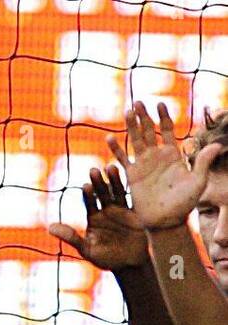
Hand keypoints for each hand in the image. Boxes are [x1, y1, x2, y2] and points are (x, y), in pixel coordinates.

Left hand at [47, 164, 147, 269]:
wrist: (130, 264)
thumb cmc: (106, 259)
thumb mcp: (87, 249)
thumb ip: (71, 237)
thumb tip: (49, 228)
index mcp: (93, 219)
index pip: (89, 203)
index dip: (88, 195)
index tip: (86, 186)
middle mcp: (106, 211)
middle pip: (101, 193)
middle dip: (98, 183)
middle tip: (94, 170)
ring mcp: (120, 210)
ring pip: (116, 191)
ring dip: (113, 180)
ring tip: (110, 167)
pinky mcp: (134, 211)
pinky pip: (132, 196)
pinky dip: (131, 187)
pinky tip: (132, 175)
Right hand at [105, 101, 221, 230]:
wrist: (167, 221)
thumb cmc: (185, 203)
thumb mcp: (198, 182)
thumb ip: (204, 162)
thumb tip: (217, 145)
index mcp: (173, 154)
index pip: (167, 129)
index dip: (163, 116)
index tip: (160, 104)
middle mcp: (157, 157)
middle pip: (148, 131)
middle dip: (144, 116)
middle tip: (138, 102)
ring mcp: (143, 166)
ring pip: (135, 141)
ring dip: (131, 127)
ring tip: (127, 112)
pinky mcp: (132, 177)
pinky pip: (122, 160)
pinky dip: (116, 150)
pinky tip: (109, 139)